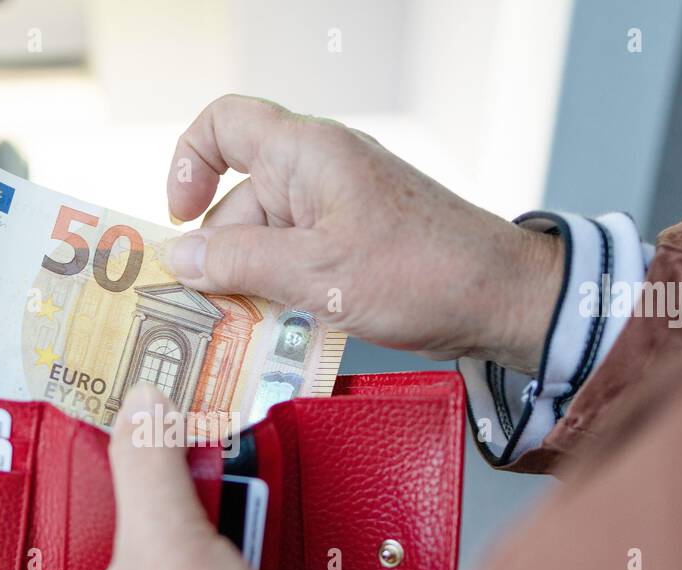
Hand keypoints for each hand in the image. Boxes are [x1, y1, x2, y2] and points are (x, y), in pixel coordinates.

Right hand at [163, 95, 563, 374]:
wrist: (502, 298)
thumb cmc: (420, 272)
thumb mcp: (315, 274)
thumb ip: (239, 262)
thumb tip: (179, 257)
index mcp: (306, 153)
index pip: (224, 124)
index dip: (188, 163)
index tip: (180, 218)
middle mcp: (317, 172)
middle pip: (238, 200)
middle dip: (220, 256)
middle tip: (207, 313)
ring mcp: (337, 209)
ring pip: (266, 240)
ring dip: (251, 285)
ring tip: (246, 334)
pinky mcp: (353, 245)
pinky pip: (297, 261)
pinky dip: (282, 292)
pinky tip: (280, 332)